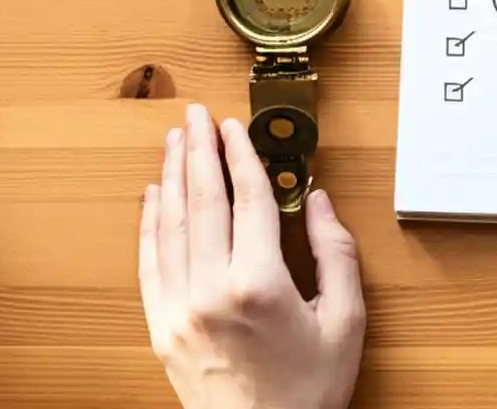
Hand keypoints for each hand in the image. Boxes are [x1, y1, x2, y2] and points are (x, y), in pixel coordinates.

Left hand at [139, 105, 364, 408]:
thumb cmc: (308, 390)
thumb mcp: (345, 321)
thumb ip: (337, 255)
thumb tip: (319, 201)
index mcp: (260, 283)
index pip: (249, 200)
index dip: (242, 157)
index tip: (236, 127)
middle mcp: (211, 290)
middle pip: (203, 202)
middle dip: (199, 151)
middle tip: (197, 116)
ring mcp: (180, 308)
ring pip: (171, 224)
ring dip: (172, 176)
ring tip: (174, 141)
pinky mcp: (162, 326)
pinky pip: (151, 260)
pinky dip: (150, 222)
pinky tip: (153, 196)